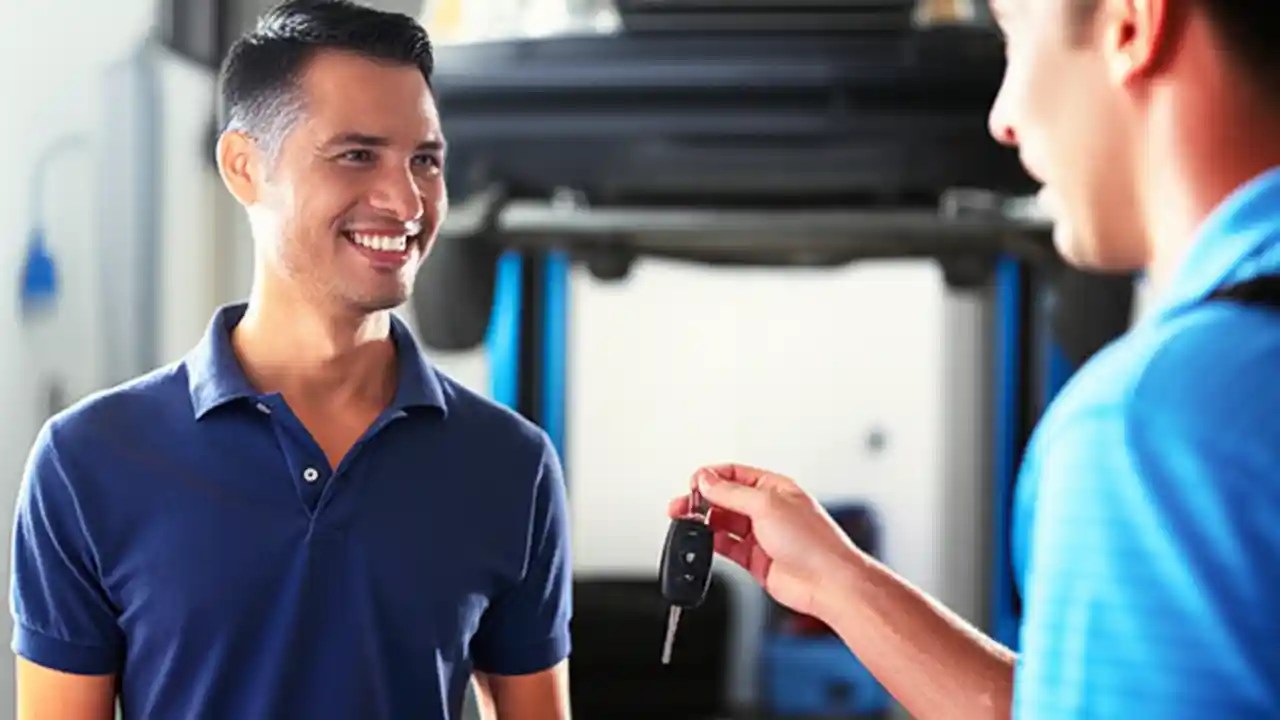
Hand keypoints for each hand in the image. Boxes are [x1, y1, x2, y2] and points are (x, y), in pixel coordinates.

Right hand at [667, 463, 860, 619]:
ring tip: (686, 523)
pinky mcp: (755, 560)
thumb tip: (707, 480)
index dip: (712, 477)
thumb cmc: (814, 543)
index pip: (735, 474)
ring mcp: (762, 535)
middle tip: (682, 506)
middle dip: (702, 500)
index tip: (693, 484)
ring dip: (704, 522)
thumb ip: (732, 492)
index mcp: (775, 488)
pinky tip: (701, 542)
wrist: (828, 583)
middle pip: (725, 499)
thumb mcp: (767, 505)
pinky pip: (727, 547)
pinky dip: (711, 543)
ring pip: (723, 523)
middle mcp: (768, 510)